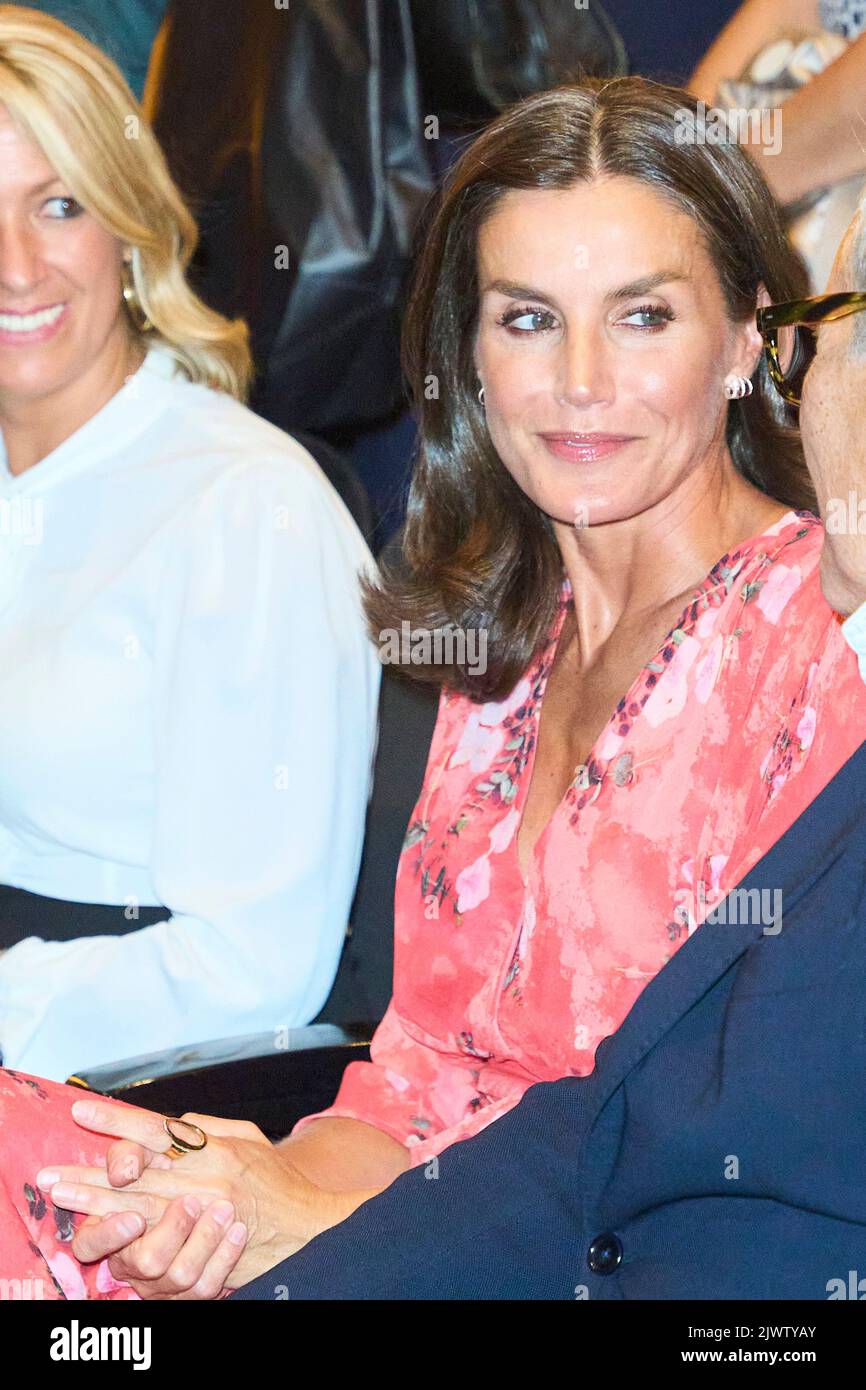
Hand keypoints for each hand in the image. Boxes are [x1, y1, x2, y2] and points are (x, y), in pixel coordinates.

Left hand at [36, 1099, 348, 1295]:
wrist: (308, 1227)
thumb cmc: (279, 1182)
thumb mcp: (251, 1139)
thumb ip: (210, 1127)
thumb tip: (175, 1122)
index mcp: (214, 1147)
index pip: (155, 1128)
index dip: (116, 1119)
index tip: (82, 1110)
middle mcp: (203, 1177)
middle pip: (136, 1169)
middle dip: (92, 1168)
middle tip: (53, 1167)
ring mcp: (200, 1214)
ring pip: (135, 1205)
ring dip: (95, 1201)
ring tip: (62, 1194)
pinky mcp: (200, 1245)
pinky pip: (155, 1240)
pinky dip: (123, 1235)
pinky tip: (96, 1231)